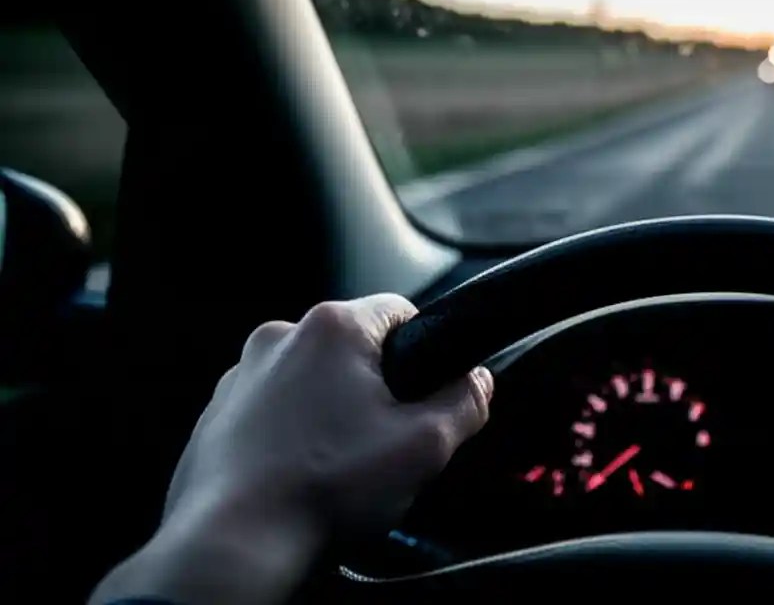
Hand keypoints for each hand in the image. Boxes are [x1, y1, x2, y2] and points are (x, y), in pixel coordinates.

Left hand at [91, 294, 492, 604]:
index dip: (425, 353)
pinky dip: (293, 437)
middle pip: (355, 350)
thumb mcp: (425, 447)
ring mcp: (240, 377)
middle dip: (376, 390)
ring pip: (312, 383)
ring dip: (332, 413)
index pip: (401, 310)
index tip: (427, 394)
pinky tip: (304, 476)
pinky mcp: (217, 416)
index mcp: (332, 329)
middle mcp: (279, 339)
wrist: (237, 543)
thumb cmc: (323, 489)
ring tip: (341, 467)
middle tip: (387, 442)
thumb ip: (465, 403)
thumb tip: (476, 382)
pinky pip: (273, 414)